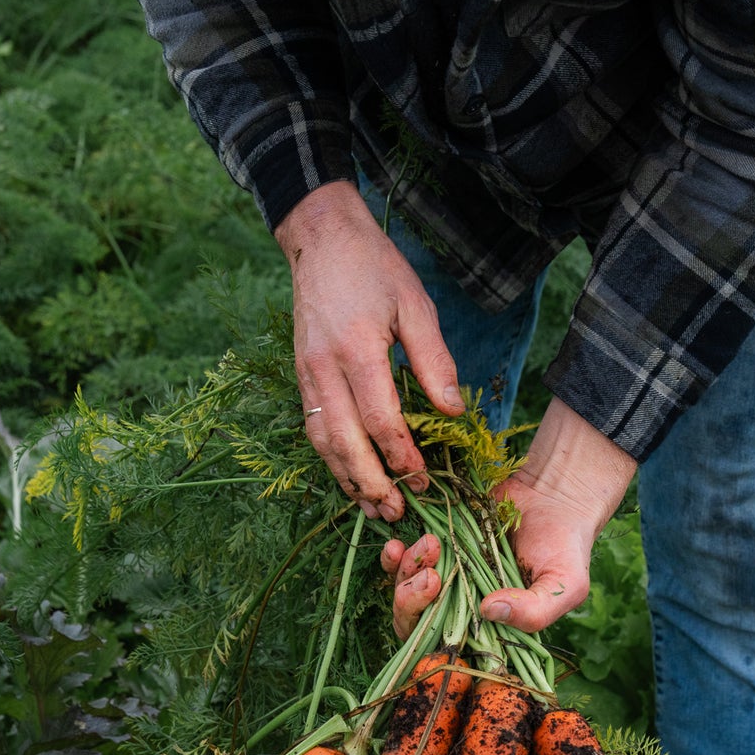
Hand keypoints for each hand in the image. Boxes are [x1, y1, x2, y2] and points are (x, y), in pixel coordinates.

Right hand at [275, 181, 463, 520]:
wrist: (321, 241)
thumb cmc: (375, 269)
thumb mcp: (416, 304)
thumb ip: (434, 360)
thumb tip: (453, 412)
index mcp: (356, 350)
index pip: (379, 420)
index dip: (403, 456)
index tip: (425, 480)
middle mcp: (324, 369)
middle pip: (344, 443)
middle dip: (371, 483)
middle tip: (396, 513)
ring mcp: (307, 375)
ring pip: (323, 442)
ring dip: (347, 480)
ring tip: (372, 509)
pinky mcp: (301, 377)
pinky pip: (314, 428)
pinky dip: (331, 460)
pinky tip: (350, 478)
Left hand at [383, 399, 636, 638]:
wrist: (554, 495)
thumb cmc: (565, 548)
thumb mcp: (565, 586)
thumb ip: (535, 609)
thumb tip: (488, 610)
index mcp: (490, 630)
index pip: (448, 652)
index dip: (430, 637)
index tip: (438, 603)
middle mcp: (462, 609)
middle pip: (416, 624)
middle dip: (411, 602)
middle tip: (430, 575)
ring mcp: (447, 579)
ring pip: (404, 593)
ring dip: (405, 574)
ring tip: (429, 545)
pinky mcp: (436, 550)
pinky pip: (402, 564)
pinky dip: (396, 558)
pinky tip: (400, 544)